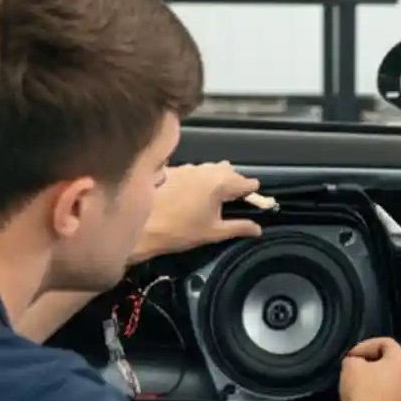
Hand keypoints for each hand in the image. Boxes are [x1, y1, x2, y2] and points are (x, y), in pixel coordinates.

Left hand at [131, 162, 262, 262]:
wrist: (143, 228)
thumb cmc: (182, 231)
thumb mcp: (214, 233)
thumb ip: (239, 227)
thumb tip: (258, 229)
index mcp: (222, 183)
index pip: (247, 182)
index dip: (251, 193)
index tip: (249, 202)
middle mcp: (207, 169)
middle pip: (229, 171)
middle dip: (233, 183)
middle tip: (230, 201)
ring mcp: (187, 167)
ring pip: (209, 168)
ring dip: (214, 178)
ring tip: (208, 196)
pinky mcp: (170, 168)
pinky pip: (191, 170)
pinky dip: (194, 178)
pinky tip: (186, 192)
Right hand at [339, 337, 400, 400]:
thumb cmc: (362, 393)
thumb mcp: (350, 367)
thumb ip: (353, 359)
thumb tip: (356, 363)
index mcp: (400, 363)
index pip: (386, 343)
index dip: (366, 344)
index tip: (352, 355)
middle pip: (390, 362)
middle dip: (370, 361)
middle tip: (354, 367)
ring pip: (390, 381)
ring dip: (374, 378)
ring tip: (357, 383)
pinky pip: (388, 397)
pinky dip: (377, 394)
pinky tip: (363, 400)